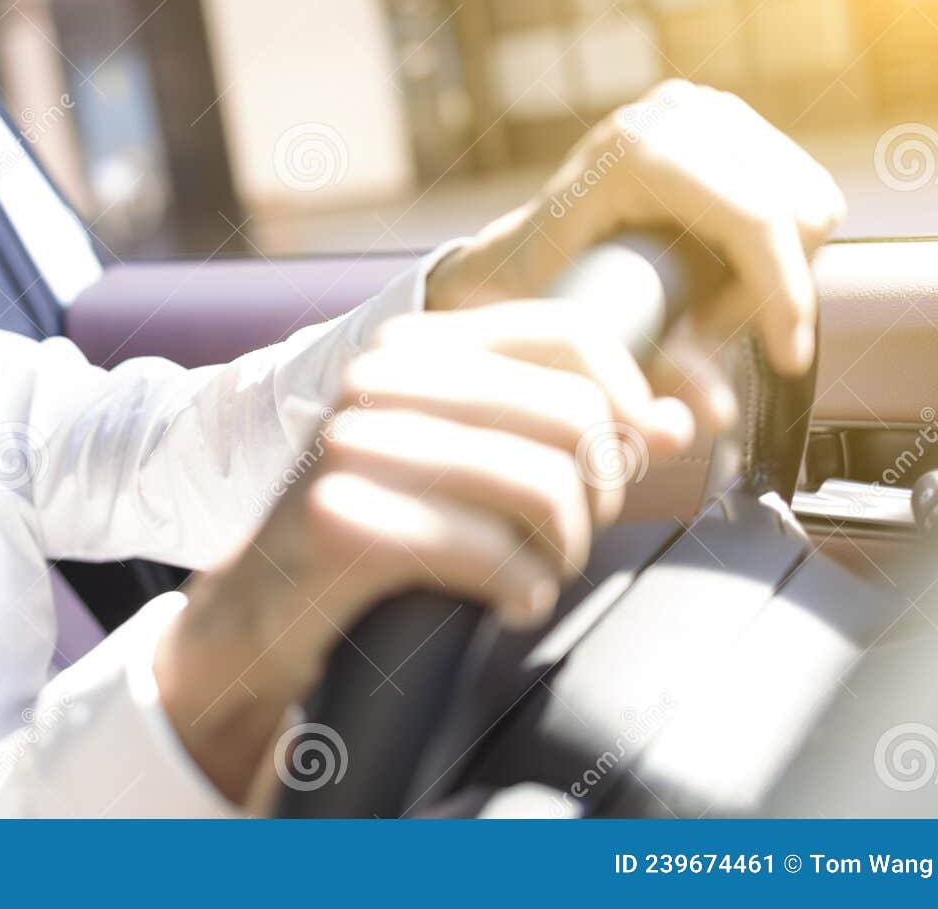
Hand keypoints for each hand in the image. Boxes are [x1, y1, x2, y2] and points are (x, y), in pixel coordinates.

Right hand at [154, 299, 692, 803]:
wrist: (260, 604)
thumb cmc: (373, 528)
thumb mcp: (463, 459)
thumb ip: (560, 429)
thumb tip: (677, 419)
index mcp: (412, 346)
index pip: (565, 334)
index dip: (627, 399)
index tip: (626, 458)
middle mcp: (377, 381)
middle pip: (570, 416)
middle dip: (598, 491)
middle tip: (572, 534)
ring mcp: (352, 446)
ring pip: (540, 485)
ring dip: (562, 549)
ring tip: (540, 571)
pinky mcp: (341, 520)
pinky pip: (487, 553)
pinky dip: (520, 590)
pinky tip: (508, 601)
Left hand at [425, 80, 845, 423]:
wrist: (517, 252)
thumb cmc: (536, 296)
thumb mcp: (587, 334)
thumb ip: (654, 374)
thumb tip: (718, 415)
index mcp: (639, 151)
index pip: (757, 220)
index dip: (783, 296)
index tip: (785, 358)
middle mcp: (679, 113)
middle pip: (798, 212)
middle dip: (770, 287)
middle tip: (712, 330)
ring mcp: (706, 106)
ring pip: (810, 202)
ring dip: (777, 266)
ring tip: (708, 299)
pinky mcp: (728, 117)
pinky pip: (800, 190)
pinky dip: (778, 242)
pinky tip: (722, 266)